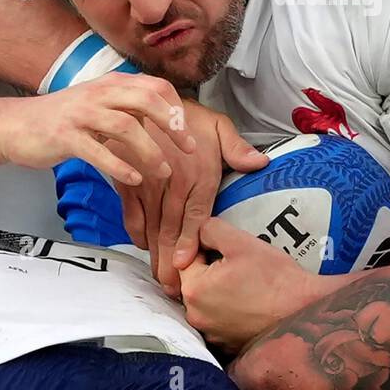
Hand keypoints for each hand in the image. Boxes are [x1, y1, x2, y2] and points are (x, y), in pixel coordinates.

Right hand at [0, 72, 193, 186]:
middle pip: (147, 100)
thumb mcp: (98, 104)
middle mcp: (98, 94)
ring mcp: (81, 114)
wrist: (15, 125)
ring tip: (163, 171)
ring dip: (150, 150)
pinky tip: (133, 179)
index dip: (177, 108)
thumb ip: (128, 106)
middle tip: (189, 149)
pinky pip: (98, 151)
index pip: (156, 86)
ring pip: (126, 126)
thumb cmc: (61, 118)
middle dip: (173, 125)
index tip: (188, 131)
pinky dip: (119, 167)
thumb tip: (163, 116)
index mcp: (111, 84)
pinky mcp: (65, 137)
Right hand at [117, 100, 267, 298]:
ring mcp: (149, 183)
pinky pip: (132, 213)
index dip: (190, 243)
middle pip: (172, 228)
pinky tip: (143, 248)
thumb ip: (237, 149)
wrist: (147, 100)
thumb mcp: (218, 126)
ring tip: (159, 279)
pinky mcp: (130, 182)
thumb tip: (259, 165)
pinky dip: (136, 232)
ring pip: (152, 226)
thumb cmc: (189, 116)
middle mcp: (173, 181)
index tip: (186, 267)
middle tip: (173, 289)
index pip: (195, 216)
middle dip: (171, 261)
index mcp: (198, 173)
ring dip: (155, 254)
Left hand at [179, 218, 310, 353]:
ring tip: (247, 284)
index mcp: (193, 289)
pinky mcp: (225, 346)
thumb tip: (198, 231)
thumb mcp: (241, 242)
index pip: (186, 258)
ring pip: (207, 302)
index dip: (207, 249)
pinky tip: (250, 303)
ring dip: (219, 292)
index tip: (230, 251)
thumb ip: (211, 229)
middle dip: (211, 271)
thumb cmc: (274, 278)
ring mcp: (210, 334)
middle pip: (195, 282)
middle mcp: (195, 316)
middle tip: (240, 266)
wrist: (303, 314)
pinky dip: (229, 311)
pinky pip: (219, 320)